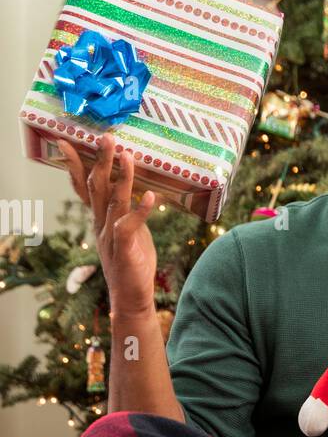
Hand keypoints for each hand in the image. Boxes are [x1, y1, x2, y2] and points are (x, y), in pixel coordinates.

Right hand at [59, 132, 159, 317]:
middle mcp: (102, 224)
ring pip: (114, 201)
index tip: (67, 142)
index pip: (84, 188)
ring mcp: (111, 236)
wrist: (131, 299)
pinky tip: (150, 196)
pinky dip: (141, 210)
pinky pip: (130, 225)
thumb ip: (130, 212)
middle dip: (100, 161)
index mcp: (100, 219)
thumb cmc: (133, 264)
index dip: (75, 165)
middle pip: (97, 188)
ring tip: (127, 156)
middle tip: (106, 137)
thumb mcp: (131, 233)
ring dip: (121, 178)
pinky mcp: (126, 248)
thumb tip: (141, 191)